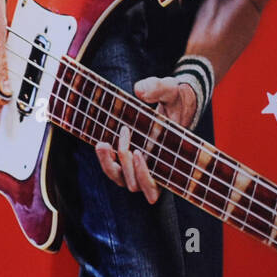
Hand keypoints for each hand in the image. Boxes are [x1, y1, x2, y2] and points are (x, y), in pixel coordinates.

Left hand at [93, 75, 197, 203]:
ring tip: (103, 144)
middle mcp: (154, 169)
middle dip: (125, 163)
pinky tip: (102, 144)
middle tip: (124, 132)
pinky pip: (114, 169)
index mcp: (169, 161)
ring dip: (109, 164)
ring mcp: (139, 166)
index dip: (144, 176)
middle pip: (133, 185)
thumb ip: (158, 88)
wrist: (173, 99)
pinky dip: (107, 160)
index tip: (138, 152)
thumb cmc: (175, 98)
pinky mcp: (127, 159)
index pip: (155, 188)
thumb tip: (139, 91)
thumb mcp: (170, 90)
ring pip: (121, 180)